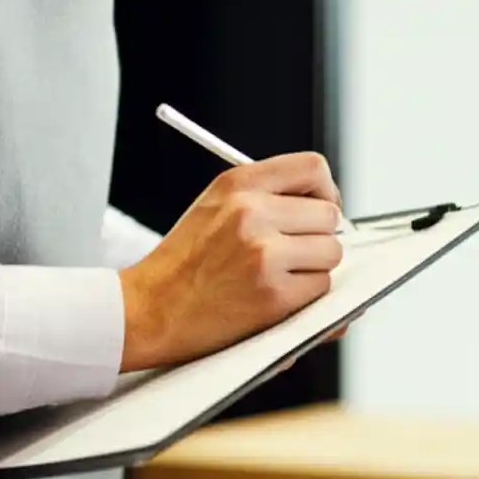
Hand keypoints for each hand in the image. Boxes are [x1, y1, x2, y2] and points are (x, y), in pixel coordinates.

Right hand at [118, 152, 344, 370]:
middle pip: (329, 215)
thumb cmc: (182, 263)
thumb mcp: (215, 205)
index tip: (320, 208)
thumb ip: (265, 196)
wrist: (148, 310)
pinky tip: (274, 295)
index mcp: (239, 184)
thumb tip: (325, 205)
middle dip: (319, 235)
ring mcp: (264, 254)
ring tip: (279, 274)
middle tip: (295, 251)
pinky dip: (305, 295)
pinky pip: (320, 287)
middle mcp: (252, 212)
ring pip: (331, 252)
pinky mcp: (273, 294)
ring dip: (314, 267)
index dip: (326, 191)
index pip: (313, 169)